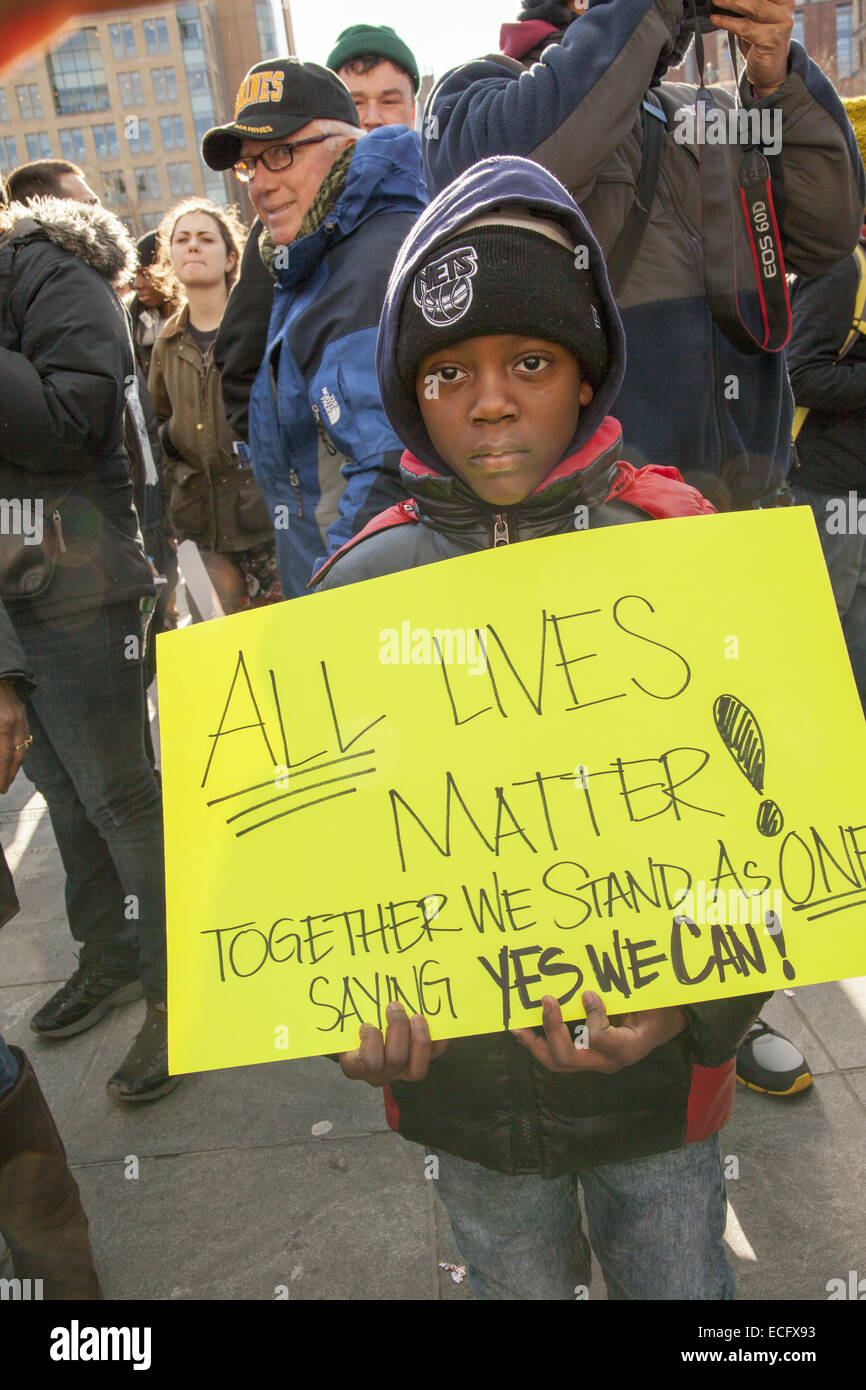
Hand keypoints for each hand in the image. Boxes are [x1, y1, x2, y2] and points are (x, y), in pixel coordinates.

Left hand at [0, 679, 30, 794]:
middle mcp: (15, 723)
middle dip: (9, 775)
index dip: (0, 775)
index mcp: (2, 725)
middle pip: (16, 756)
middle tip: (2, 788)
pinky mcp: (23, 714)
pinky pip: (25, 738)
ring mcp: (22, 718)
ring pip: (23, 748)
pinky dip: (20, 751)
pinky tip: (14, 758)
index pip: (2, 758)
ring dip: (16, 765)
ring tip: (8, 777)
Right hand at [339, 1002, 449, 1085]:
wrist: (362, 1040)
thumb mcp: (344, 1023)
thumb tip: (338, 976)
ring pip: (417, 1070)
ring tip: (417, 1016)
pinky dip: (437, 1038)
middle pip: (395, 1059)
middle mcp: (378, 1075)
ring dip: (419, 1038)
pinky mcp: (419, 1063)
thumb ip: (350, 1012)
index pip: (367, 1062)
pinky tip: (433, 1020)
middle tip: (394, 1006)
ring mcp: (400, 1073)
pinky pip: (434, 1055)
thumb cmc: (349, 1027)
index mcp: (354, 1065)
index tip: (366, 1024)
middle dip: (398, 1029)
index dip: (371, 1042)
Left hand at [510, 991, 686, 1073]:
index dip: (592, 1016)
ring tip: (518, 1025)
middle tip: (546, 1001)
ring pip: (558, 1062)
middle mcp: (608, 1061)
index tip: (588, 993)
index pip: (600, 1039)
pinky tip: (525, 1028)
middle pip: (569, 1058)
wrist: (664, 1027)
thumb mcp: (649, 1002)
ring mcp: (595, 1062)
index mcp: (627, 1048)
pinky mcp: (586, 1057)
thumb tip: (588, 992)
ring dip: (535, 1043)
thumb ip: (623, 998)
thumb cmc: (657, 1011)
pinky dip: (539, 1042)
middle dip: (552, 1029)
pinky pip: (558, 1056)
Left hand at [711, 0, 792, 94]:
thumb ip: (746, 7)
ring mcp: (782, 24)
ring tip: (716, 1)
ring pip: (755, 8)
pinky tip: (716, 19)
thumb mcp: (753, 19)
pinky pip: (746, 28)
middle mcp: (786, 9)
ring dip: (731, 3)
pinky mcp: (773, 40)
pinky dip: (728, 22)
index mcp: (783, 0)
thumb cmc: (759, 42)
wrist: (768, 71)